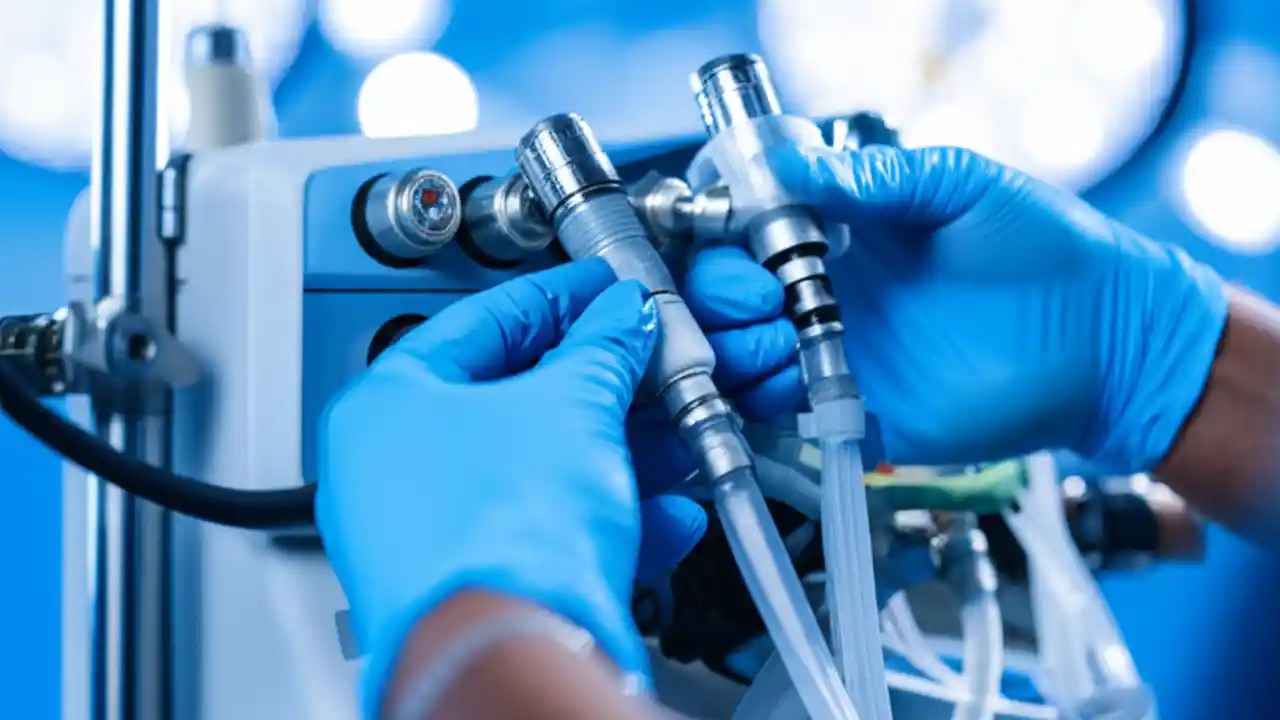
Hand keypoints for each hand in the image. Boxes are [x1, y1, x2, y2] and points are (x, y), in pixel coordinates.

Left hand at [315, 260, 705, 712]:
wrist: (511, 660)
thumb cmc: (498, 537)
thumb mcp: (571, 405)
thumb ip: (602, 349)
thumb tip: (621, 319)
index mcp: (387, 407)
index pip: (480, 323)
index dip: (555, 298)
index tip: (602, 290)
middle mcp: (397, 475)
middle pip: (517, 404)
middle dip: (602, 386)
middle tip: (648, 361)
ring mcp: (438, 539)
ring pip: (545, 474)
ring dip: (621, 454)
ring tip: (676, 436)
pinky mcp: (485, 590)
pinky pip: (554, 535)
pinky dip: (613, 519)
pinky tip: (669, 516)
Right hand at [682, 145, 1226, 471]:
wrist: (1107, 341)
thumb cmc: (1044, 248)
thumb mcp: (957, 186)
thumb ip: (874, 178)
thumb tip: (789, 166)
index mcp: (839, 232)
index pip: (743, 224)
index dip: (717, 223)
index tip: (724, 222)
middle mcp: (824, 292)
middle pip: (723, 294)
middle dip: (718, 292)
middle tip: (763, 292)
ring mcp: (835, 354)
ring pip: (737, 356)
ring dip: (735, 346)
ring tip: (780, 336)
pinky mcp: (857, 413)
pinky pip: (782, 417)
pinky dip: (765, 399)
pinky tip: (792, 379)